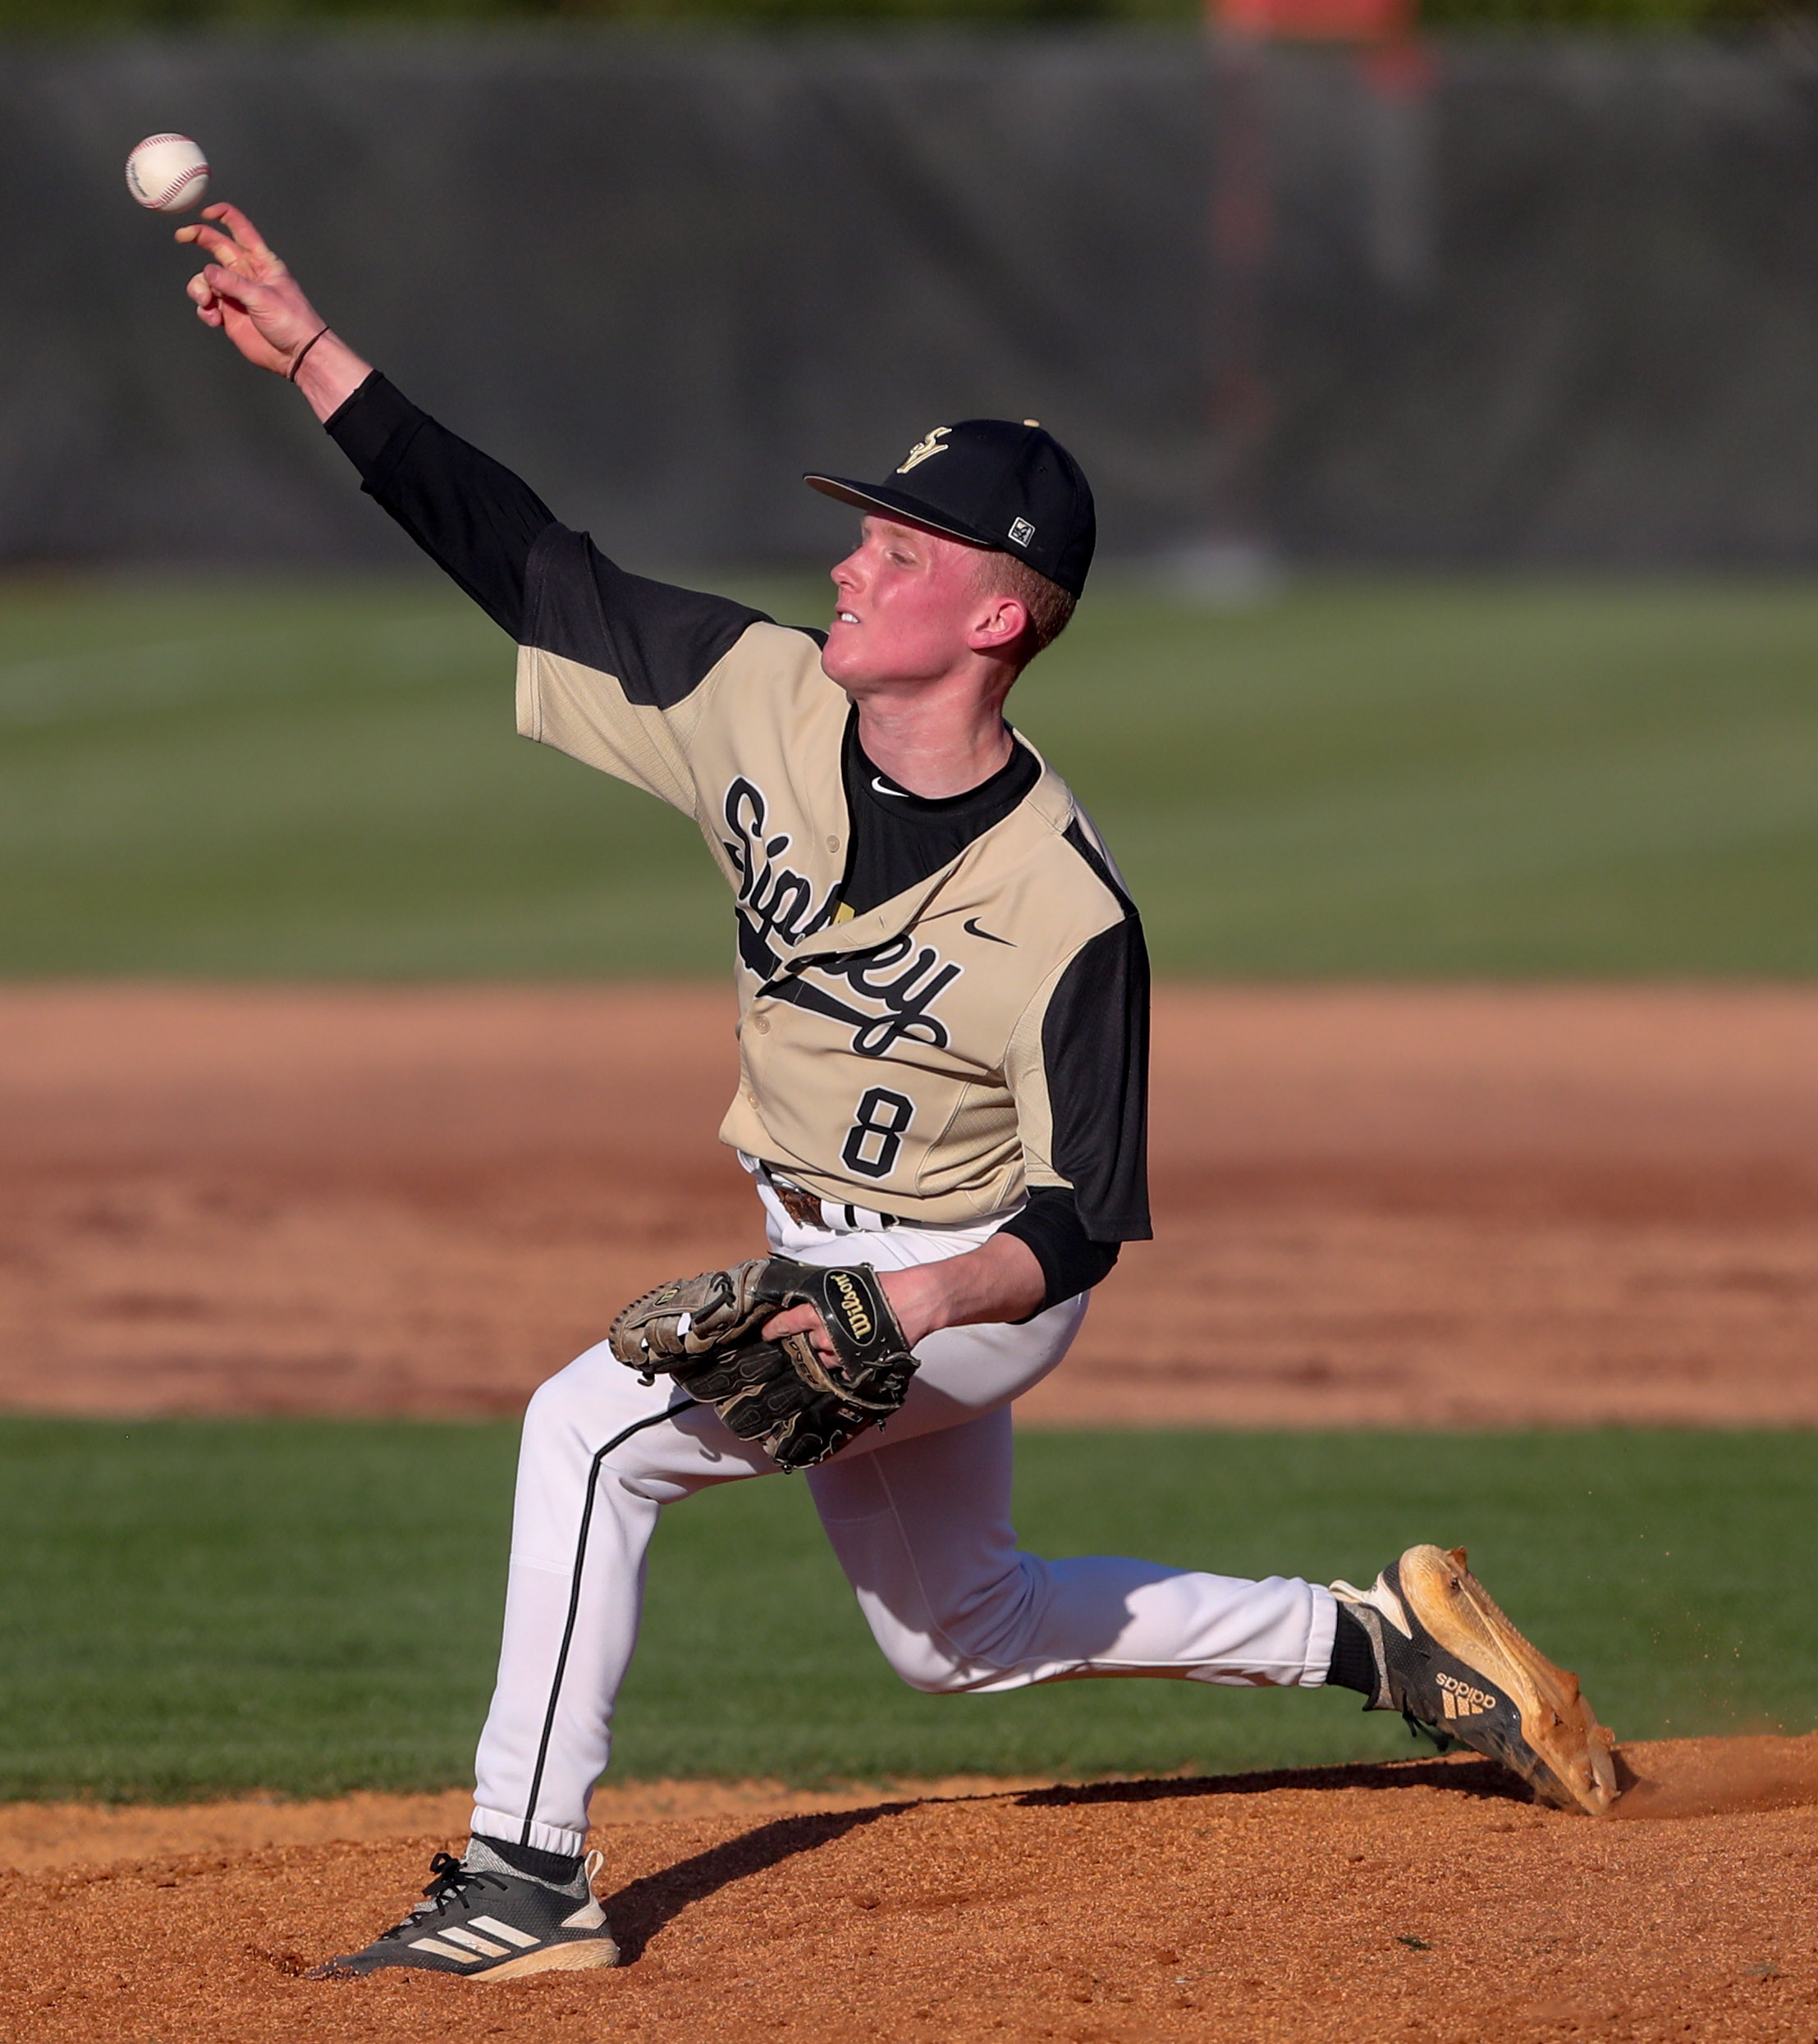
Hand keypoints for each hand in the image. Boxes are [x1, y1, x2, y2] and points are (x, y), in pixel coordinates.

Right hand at [177, 204, 322, 373]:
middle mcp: (246, 274)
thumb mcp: (263, 298)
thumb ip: (233, 283)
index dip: (224, 216)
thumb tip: (206, 272)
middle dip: (198, 238)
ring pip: (206, 279)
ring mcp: (236, 293)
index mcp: (261, 262)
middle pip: (216, 247)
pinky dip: (205, 310)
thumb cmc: (291, 322)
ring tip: (207, 303)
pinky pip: (207, 304)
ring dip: (199, 288)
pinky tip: (214, 320)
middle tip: (181, 237)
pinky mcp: (229, 314)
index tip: (206, 212)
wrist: (297, 355)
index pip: (242, 230)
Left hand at [762, 1232, 1044, 1360]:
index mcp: (819, 1311)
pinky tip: (846, 1356)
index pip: (788, 1322)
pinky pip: (843, 1369)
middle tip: (804, 1339)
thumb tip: (808, 1294)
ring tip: (830, 1345)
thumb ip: (824, 1291)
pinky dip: (842, 1364)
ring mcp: (843, 1353)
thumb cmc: (882, 1287)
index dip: (774, 1329)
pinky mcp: (859, 1364)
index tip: (765, 1334)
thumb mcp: (845, 1282)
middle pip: (805, 1344)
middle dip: (804, 1342)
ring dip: (823, 1353)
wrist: (913, 1302)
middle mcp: (827, 1334)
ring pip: (823, 1359)